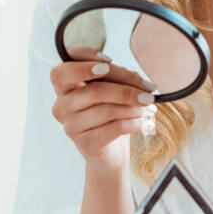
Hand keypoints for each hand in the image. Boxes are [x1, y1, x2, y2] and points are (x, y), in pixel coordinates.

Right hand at [49, 55, 157, 170]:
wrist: (110, 152)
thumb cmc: (109, 115)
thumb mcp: (111, 91)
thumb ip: (117, 78)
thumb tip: (136, 79)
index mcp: (64, 88)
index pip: (62, 71)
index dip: (83, 61)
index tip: (108, 62)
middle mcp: (62, 107)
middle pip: (94, 91)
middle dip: (127, 88)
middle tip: (149, 90)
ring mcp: (72, 127)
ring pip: (108, 110)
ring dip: (135, 107)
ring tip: (150, 107)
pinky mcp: (86, 143)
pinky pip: (116, 128)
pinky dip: (136, 123)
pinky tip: (147, 122)